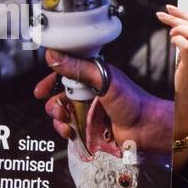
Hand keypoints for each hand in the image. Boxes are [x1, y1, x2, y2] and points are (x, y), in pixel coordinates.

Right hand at [34, 50, 173, 153]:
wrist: (147, 129)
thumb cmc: (132, 102)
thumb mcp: (104, 80)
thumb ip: (78, 68)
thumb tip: (53, 55)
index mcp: (94, 77)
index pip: (66, 75)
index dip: (51, 82)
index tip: (40, 91)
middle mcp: (91, 93)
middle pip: (60, 96)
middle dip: (53, 103)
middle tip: (58, 110)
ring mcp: (90, 112)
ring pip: (63, 114)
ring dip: (58, 118)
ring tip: (65, 121)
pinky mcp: (91, 129)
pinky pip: (70, 128)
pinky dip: (66, 130)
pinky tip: (70, 132)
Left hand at [156, 4, 187, 123]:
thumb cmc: (187, 70)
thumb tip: (176, 16)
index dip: (183, 14)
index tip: (169, 9)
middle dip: (176, 19)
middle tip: (161, 16)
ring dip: (177, 29)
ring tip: (170, 35)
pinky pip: (185, 45)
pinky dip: (177, 40)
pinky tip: (173, 42)